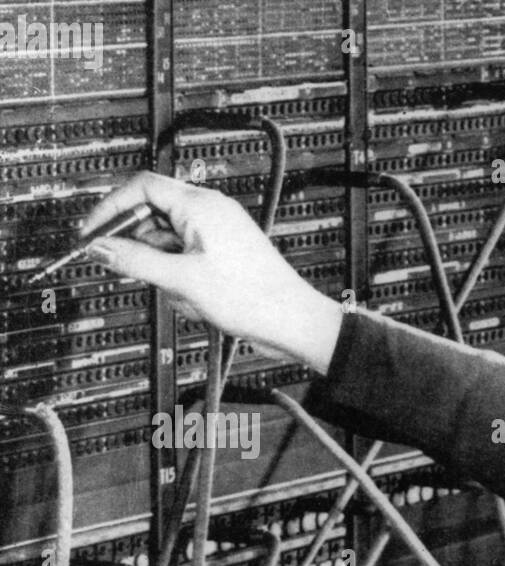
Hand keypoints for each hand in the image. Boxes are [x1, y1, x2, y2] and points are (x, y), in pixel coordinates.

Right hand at [82, 172, 342, 373]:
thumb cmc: (256, 298)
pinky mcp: (224, 256)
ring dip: (169, 276)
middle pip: (153, 219)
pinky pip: (187, 263)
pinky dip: (185, 285)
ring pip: (168, 247)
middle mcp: (211, 213)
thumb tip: (100, 247)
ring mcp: (219, 235)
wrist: (294, 323)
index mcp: (201, 205)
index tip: (94, 233)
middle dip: (148, 254)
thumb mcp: (183, 280)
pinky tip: (202, 304)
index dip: (112, 208)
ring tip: (192, 297)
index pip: (141, 186)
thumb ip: (136, 260)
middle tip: (149, 276)